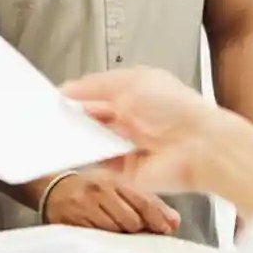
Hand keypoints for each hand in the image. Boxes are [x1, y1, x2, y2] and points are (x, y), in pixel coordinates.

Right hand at [43, 170, 180, 234]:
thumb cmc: (91, 189)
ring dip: (120, 234)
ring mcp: (86, 207)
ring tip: (116, 228)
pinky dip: (105, 238)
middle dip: (137, 228)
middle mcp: (100, 191)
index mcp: (114, 181)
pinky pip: (97, 236)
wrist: (54, 189)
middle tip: (135, 229)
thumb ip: (147, 202)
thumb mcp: (119, 188)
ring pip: (115, 230)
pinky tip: (104, 233)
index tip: (167, 228)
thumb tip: (174, 221)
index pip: (143, 201)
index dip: (157, 218)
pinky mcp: (73, 221)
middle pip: (131, 220)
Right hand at [61, 68, 222, 195]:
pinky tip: (73, 152)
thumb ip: (96, 85)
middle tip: (54, 116)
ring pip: (96, 141)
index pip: (101, 93)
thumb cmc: (174, 108)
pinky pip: (102, 164)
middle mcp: (134, 118)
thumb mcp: (129, 82)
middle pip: (96, 118)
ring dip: (81, 137)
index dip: (80, 94)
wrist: (199, 147)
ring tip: (58, 132)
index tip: (58, 97)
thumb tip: (70, 88)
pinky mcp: (129, 170)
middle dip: (77, 117)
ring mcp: (131, 145)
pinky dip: (88, 158)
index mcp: (137, 93)